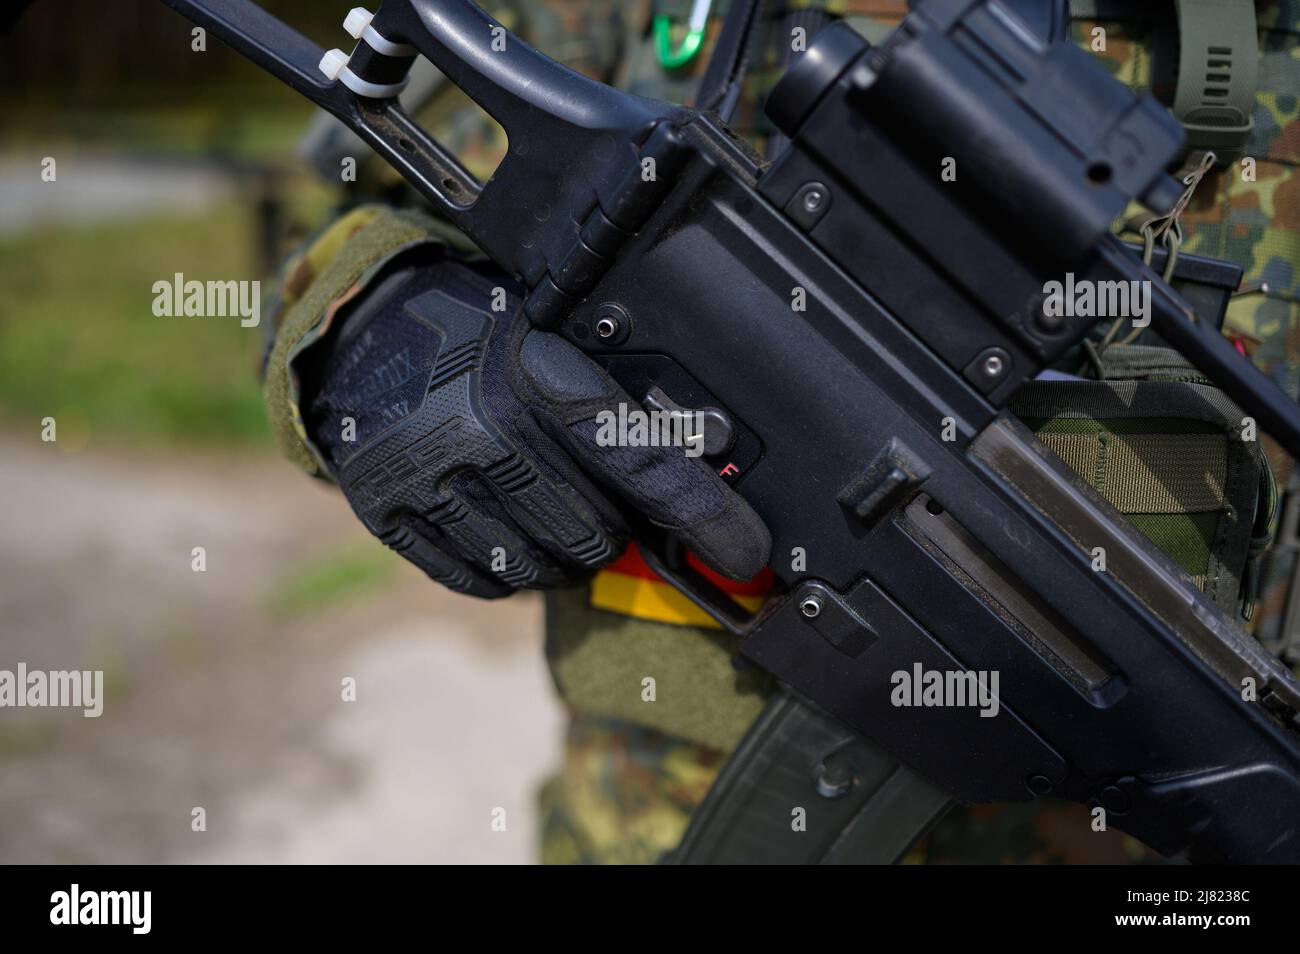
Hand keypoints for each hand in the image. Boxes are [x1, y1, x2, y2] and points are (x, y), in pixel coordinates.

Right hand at [299, 249, 770, 597]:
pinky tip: (506, 532)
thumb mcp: (549, 339)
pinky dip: (508, 572)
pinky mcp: (389, 512)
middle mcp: (480, 428)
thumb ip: (611, 402)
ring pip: (538, 569)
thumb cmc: (475, 335)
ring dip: (561, 556)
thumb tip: (700, 460)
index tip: (745, 554)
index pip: (642, 462)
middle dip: (611, 530)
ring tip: (548, 515)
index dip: (705, 516)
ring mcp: (428, 477)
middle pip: (592, 535)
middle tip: (600, 505)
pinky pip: (480, 583)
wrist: (362, 332)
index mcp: (533, 375)